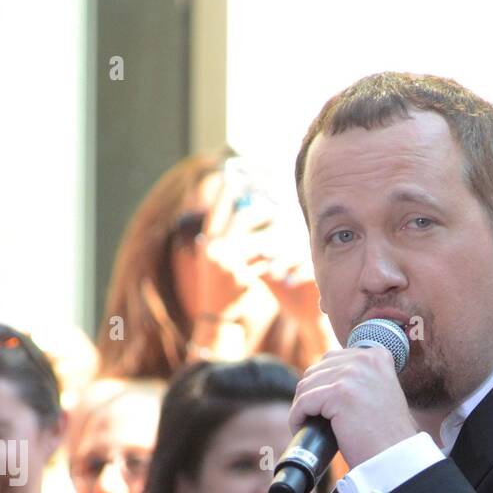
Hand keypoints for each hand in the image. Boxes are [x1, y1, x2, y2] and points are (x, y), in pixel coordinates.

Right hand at [185, 176, 282, 348]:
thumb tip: (242, 206)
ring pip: (260, 240)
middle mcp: (214, 251)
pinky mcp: (242, 279)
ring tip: (285, 230)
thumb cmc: (219, 284)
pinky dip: (277, 258)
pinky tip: (285, 256)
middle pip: (242, 218)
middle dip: (261, 211)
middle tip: (275, 207)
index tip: (236, 176)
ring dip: (275, 235)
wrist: (217, 316)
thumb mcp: (214, 258)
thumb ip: (225, 236)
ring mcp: (227, 265)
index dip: (227, 191)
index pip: (218, 210)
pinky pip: (266, 262)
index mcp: (207, 243)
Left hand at [288, 344, 418, 469]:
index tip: (320, 404)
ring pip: (307, 385)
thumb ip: (360, 378)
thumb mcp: (377, 392)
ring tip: (306, 423)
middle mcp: (366, 359)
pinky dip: (297, 417)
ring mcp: (353, 374)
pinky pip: (304, 401)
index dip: (321, 383)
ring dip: (301, 406)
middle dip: (309, 394)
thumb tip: (323, 375)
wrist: (394, 456)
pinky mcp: (339, 392)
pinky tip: (301, 427)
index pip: (332, 360)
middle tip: (311, 417)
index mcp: (376, 355)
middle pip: (316, 370)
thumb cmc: (385, 434)